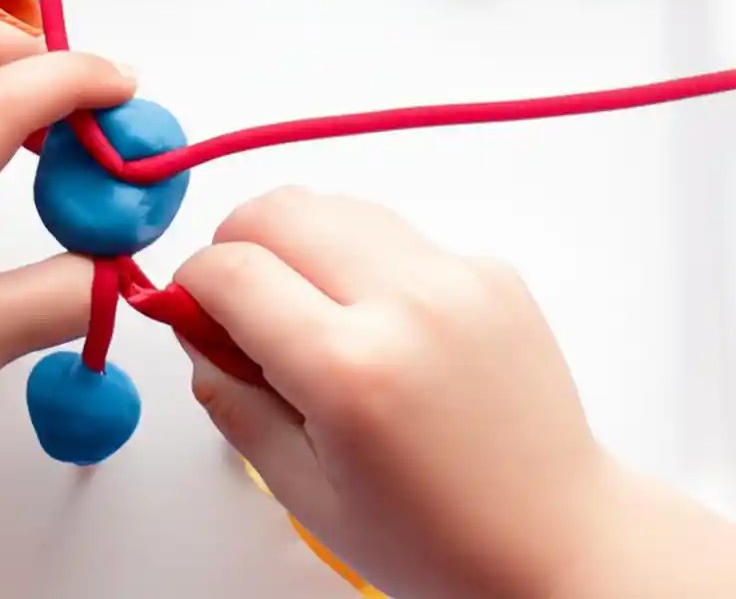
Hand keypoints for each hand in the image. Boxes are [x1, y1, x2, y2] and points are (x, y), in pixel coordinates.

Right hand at [174, 188, 610, 598]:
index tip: (188, 309)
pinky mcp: (490, 268)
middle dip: (236, 245)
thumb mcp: (300, 489)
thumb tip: (189, 324)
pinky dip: (360, 260)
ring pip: (333, 205)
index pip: (230, 269)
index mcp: (350, 370)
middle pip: (277, 209)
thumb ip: (229, 396)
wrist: (555, 540)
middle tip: (241, 307)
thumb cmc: (433, 537)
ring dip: (297, 244)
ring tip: (310, 315)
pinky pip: (391, 232)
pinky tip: (375, 324)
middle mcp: (408, 304)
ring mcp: (458, 277)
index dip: (189, 283)